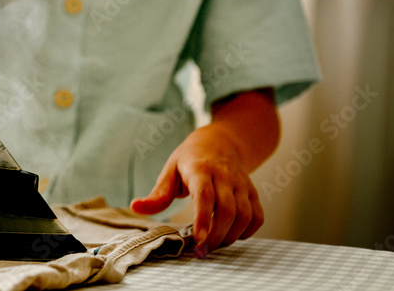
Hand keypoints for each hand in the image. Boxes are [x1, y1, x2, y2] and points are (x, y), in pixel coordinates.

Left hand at [130, 125, 264, 257]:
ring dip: (231, 236)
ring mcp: (241, 184)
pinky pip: (257, 216)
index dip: (203, 217)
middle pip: (226, 210)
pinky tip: (232, 235)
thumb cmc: (190, 159)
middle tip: (202, 251)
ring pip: (245, 215)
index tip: (198, 238)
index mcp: (200, 169)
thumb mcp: (169, 170)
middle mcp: (224, 176)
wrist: (221, 142)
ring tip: (214, 245)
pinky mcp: (252, 192)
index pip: (205, 194)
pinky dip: (248, 231)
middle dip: (216, 235)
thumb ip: (157, 194)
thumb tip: (135, 207)